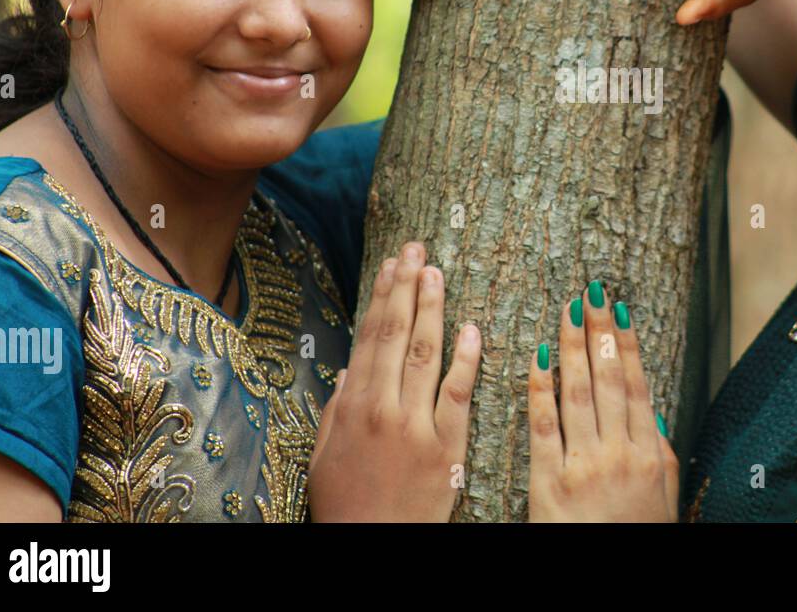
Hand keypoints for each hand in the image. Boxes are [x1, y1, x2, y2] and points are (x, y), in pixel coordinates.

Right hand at [308, 242, 480, 521]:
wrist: (373, 547)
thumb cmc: (346, 506)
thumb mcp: (324, 456)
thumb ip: (337, 409)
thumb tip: (352, 369)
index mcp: (353, 406)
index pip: (371, 337)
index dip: (383, 296)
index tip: (392, 263)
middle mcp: (383, 408)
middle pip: (396, 334)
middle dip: (407, 287)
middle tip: (417, 249)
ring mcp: (416, 425)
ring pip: (426, 354)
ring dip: (432, 309)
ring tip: (437, 272)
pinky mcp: (447, 446)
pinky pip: (458, 394)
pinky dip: (467, 360)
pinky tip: (472, 329)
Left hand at [527, 281, 678, 521]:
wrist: (611, 582)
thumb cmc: (636, 537)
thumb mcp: (664, 496)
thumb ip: (660, 450)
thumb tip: (653, 407)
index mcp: (649, 453)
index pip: (637, 384)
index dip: (627, 342)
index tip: (618, 308)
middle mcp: (619, 453)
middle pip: (609, 379)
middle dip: (599, 331)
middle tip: (590, 292)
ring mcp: (584, 466)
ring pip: (578, 393)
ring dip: (571, 348)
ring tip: (566, 311)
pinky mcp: (549, 483)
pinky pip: (543, 427)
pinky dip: (540, 389)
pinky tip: (535, 358)